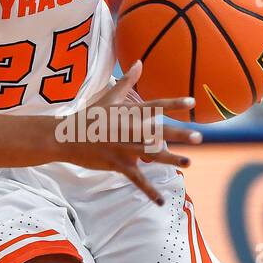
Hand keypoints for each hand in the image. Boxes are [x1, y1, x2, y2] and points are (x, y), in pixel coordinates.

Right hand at [53, 61, 201, 205]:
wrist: (64, 137)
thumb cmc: (87, 117)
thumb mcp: (107, 98)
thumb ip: (126, 82)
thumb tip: (139, 61)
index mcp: (126, 113)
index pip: (153, 106)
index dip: (173, 104)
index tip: (191, 102)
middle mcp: (126, 129)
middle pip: (156, 131)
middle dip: (178, 134)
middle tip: (199, 137)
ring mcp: (121, 147)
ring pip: (150, 154)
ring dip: (170, 159)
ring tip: (189, 162)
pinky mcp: (116, 164)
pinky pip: (136, 179)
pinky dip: (149, 191)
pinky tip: (162, 201)